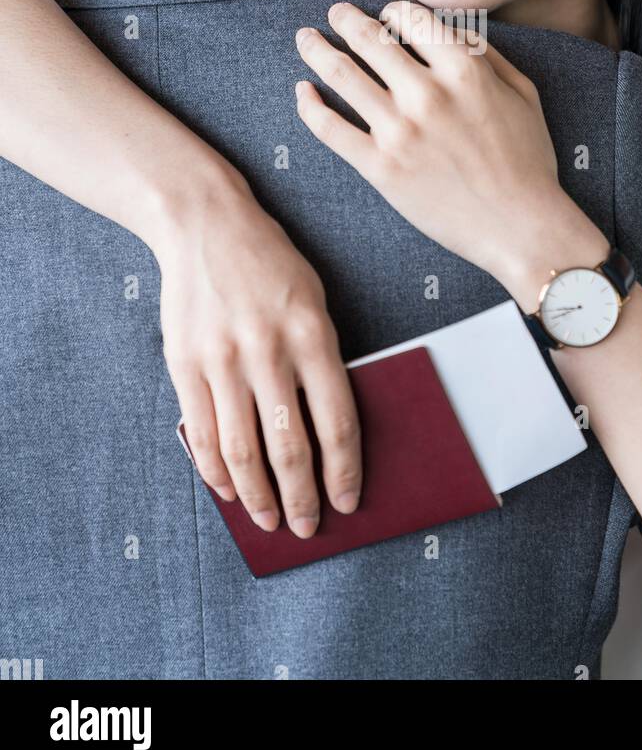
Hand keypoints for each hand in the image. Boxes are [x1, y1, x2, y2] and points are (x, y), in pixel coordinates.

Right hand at [150, 165, 362, 535]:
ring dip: (257, 495)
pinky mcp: (184, 363)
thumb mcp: (314, 299)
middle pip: (288, 445)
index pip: (336, 421)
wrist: (204, 224)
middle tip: (309, 525)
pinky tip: (228, 488)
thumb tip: (327, 431)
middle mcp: (267, 350)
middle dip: (302, 496)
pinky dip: (214, 469)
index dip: (344, 471)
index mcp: (312, 333)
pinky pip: (200, 432)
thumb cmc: (270, 263)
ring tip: (269, 519)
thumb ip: (322, 358)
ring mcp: (221, 359)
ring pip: (241, 450)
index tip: (349, 501)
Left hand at [294, 0, 597, 299]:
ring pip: (341, 75)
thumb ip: (486, 55)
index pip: (410, 19)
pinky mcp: (379, 168)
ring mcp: (399, 131)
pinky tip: (302, 91)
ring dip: (317, 50)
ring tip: (305, 39)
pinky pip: (330, 129)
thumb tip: (452, 28)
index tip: (383, 14)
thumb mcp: (523, 93)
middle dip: (346, 19)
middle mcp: (426, 94)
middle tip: (334, 11)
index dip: (391, 11)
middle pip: (368, 40)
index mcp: (463, 70)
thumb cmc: (528, 161)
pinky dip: (309, 105)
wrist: (520, 227)